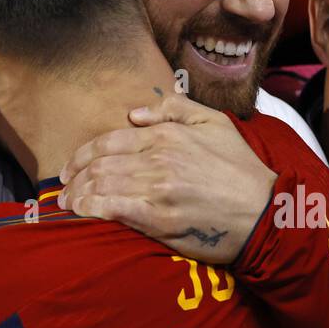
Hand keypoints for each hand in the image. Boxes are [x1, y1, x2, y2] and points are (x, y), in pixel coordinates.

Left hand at [58, 96, 275, 264]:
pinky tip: (80, 212)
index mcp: (168, 134)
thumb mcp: (214, 123)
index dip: (83, 154)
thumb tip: (134, 112)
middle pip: (100, 163)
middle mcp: (158, 158)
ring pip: (102, 184)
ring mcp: (158, 188)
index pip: (110, 140)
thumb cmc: (241, 169)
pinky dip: (91, 208)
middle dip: (73, 176)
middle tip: (62, 187)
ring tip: (66, 202)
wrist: (266, 211)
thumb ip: (175, 109)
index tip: (70, 166)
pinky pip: (113, 208)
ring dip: (77, 194)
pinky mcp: (160, 218)